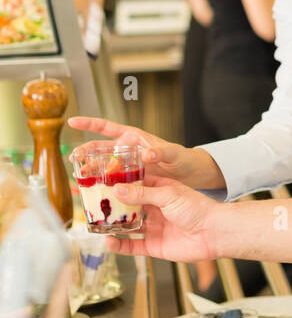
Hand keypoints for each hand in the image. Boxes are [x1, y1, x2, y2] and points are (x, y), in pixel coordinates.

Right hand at [67, 114, 200, 183]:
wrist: (192, 177)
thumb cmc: (183, 159)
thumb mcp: (173, 154)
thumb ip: (160, 152)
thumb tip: (145, 154)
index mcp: (134, 139)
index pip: (107, 128)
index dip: (89, 124)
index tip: (72, 121)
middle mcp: (127, 153)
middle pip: (99, 151)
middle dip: (84, 154)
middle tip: (72, 161)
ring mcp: (128, 168)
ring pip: (104, 169)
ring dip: (91, 174)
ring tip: (79, 181)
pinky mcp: (132, 182)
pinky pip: (114, 185)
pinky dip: (103, 190)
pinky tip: (94, 197)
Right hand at [102, 176, 223, 262]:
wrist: (215, 232)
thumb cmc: (198, 208)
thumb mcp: (168, 194)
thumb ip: (141, 194)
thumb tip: (117, 189)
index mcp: (160, 190)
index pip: (134, 183)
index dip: (118, 181)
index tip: (100, 179)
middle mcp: (155, 208)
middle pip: (128, 206)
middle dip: (111, 205)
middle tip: (91, 202)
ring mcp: (154, 227)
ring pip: (127, 226)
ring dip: (112, 225)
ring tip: (94, 222)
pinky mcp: (155, 245)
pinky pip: (133, 246)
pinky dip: (120, 244)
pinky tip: (108, 241)